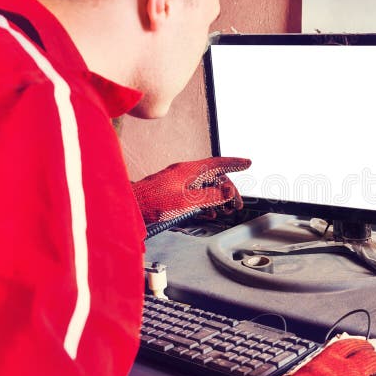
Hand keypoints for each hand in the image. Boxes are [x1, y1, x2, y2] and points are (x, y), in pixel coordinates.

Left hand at [132, 157, 250, 223]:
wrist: (128, 208)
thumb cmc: (150, 203)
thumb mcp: (185, 201)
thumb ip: (209, 196)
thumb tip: (227, 192)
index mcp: (188, 171)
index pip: (216, 163)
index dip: (233, 164)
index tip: (247, 163)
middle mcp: (184, 174)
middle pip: (213, 178)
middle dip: (227, 190)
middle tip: (236, 204)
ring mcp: (177, 183)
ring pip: (204, 187)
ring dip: (216, 198)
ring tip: (224, 211)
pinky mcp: (171, 193)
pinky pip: (194, 195)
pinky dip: (204, 203)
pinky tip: (207, 212)